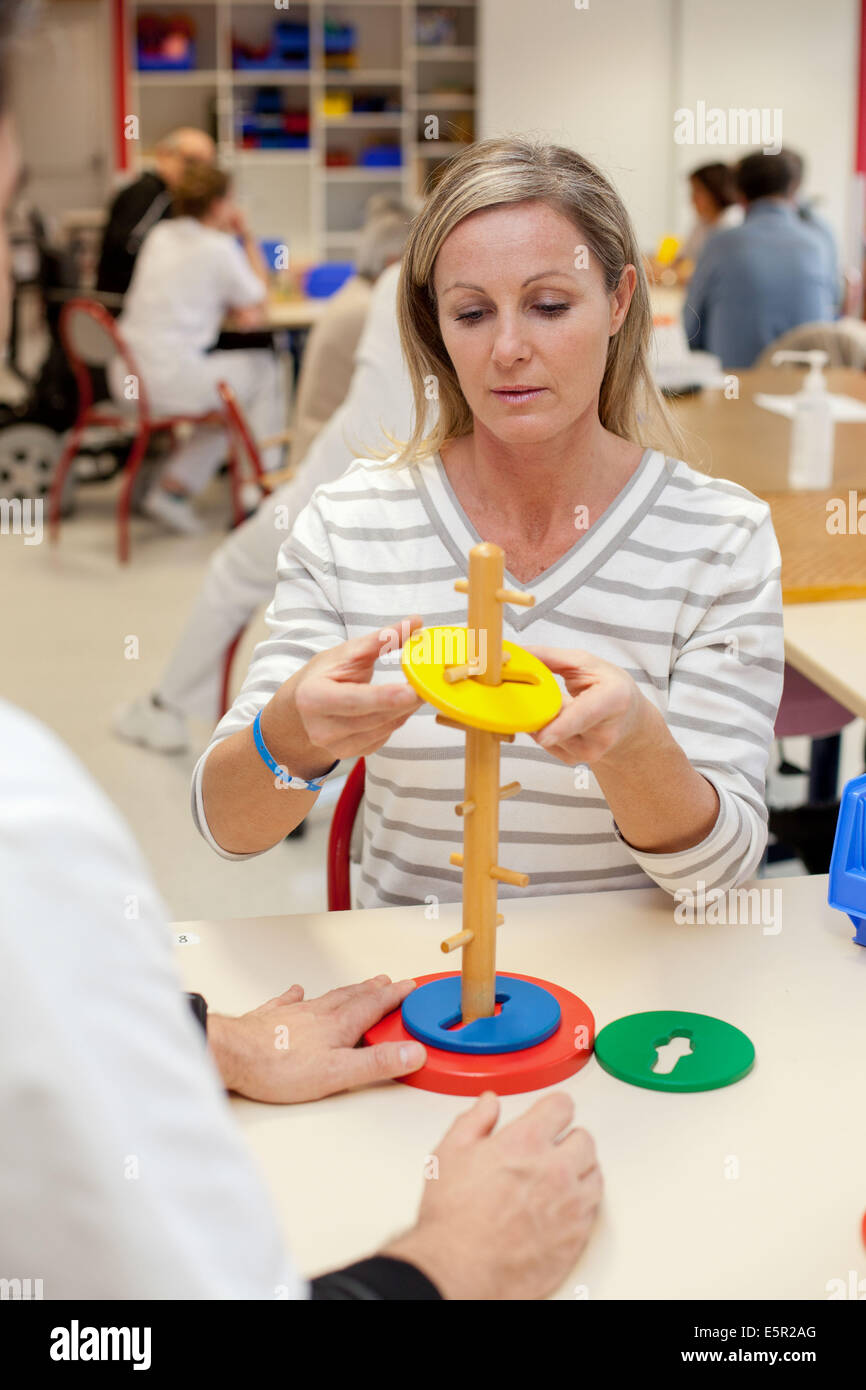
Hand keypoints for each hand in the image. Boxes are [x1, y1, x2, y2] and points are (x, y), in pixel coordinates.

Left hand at [207, 975, 425, 1102]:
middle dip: (373, 989)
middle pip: (352, 996)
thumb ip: (377, 1062)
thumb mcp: (338, 1073)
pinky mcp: (269, 1019)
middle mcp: (318, 1013)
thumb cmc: (279, 1067)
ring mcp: (293, 1014)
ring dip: (346, 991)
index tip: (409, 986)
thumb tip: (413, 1052)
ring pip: (326, 997)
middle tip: (387, 981)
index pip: (374, 1005)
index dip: (394, 996)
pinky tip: (297, 991)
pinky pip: (288, 1001)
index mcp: (338, 1025)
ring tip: (357, 986)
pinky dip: (296, 995)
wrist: (233, 1055)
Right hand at [280, 615, 424, 769]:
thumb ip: (382, 639)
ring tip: (412, 690)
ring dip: (403, 710)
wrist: (302, 706)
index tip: (412, 691)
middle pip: (374, 718)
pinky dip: (395, 720)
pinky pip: (383, 737)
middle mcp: (321, 729)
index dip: (385, 697)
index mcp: (313, 698)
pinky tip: (395, 706)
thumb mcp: (348, 652)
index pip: (354, 700)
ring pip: (383, 729)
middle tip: (427, 685)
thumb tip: (416, 622)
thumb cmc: (324, 675)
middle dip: (405, 701)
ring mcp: (335, 746)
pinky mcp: (350, 754)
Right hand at [383, 1091, 602, 1298]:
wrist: (459, 1268)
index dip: (555, 1108)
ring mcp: (571, 1205)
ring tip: (561, 1176)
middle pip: (585, 1140)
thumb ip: (474, 1120)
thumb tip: (489, 1104)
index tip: (552, 1113)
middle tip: (554, 1147)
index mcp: (526, 1142)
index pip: (562, 1106)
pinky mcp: (576, 1237)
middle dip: (569, 1139)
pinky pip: (593, 1210)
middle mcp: (556, 1169)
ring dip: (581, 1171)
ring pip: (595, 1174)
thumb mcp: (450, 1153)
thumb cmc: (453, 1217)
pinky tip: (561, 1206)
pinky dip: (581, 1204)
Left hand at [522, 644, 656, 767]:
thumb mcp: (585, 662)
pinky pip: (547, 745)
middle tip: (534, 694)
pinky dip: (545, 730)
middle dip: (539, 710)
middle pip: (557, 726)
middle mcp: (605, 732)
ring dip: (542, 719)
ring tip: (559, 704)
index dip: (562, 726)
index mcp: (614, 699)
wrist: (628, 716)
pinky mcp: (577, 761)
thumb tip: (514, 654)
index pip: (584, 715)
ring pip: (547, 735)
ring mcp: (592, 751)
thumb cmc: (609, 686)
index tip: (544, 735)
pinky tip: (559, 719)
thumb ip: (549, 657)